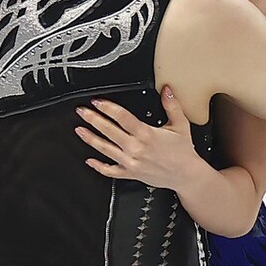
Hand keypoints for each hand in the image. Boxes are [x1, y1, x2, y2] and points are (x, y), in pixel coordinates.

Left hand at [74, 87, 204, 189]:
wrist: (186, 175)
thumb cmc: (183, 152)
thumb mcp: (180, 125)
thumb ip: (172, 105)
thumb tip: (166, 90)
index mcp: (147, 134)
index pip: (123, 118)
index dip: (108, 108)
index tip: (97, 102)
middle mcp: (136, 148)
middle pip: (110, 131)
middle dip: (94, 120)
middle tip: (82, 111)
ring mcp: (131, 162)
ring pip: (106, 150)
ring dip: (91, 139)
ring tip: (79, 130)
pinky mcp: (131, 174)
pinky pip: (111, 171)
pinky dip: (98, 166)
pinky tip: (89, 160)